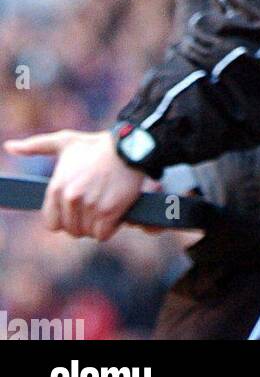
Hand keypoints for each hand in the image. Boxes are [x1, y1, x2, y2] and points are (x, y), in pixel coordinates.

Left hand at [4, 129, 144, 240]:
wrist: (130, 146)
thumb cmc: (96, 146)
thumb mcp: (65, 142)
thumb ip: (36, 146)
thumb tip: (9, 146)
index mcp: (57, 188)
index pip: (52, 224)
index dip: (66, 219)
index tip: (78, 208)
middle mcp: (71, 198)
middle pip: (72, 230)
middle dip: (83, 221)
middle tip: (95, 204)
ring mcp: (90, 206)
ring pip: (88, 233)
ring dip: (98, 224)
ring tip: (106, 204)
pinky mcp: (109, 211)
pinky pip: (103, 234)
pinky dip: (111, 227)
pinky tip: (115, 211)